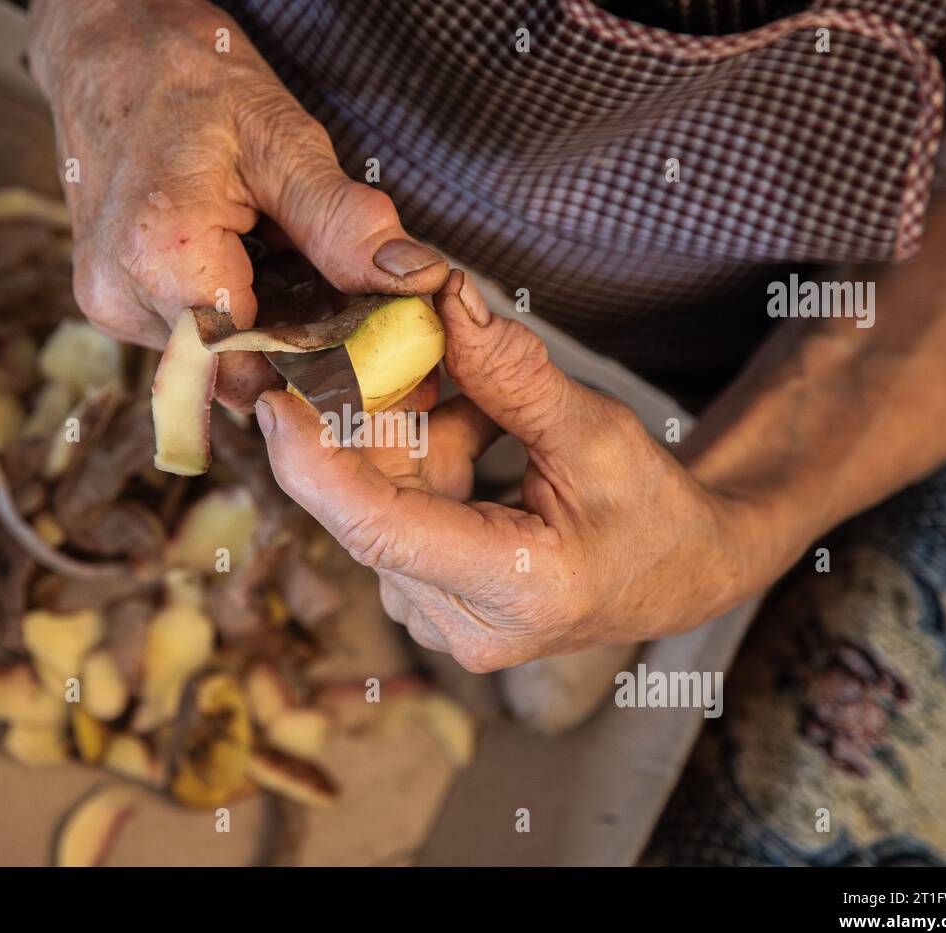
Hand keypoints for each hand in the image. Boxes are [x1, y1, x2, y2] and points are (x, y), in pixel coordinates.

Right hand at [28, 0, 447, 408]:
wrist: (109, 49)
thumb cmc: (194, 80)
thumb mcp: (284, 141)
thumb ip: (344, 224)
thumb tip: (415, 280)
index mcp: (165, 259)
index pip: (257, 368)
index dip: (318, 363)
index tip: (365, 337)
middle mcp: (125, 298)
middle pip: (236, 371)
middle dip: (294, 340)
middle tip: (330, 283)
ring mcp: (111, 306)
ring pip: (213, 360)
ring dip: (261, 324)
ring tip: (277, 254)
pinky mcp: (111, 304)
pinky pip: (188, 337)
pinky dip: (229, 310)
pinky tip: (243, 258)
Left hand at [254, 271, 760, 671]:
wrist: (672, 573)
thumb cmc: (650, 510)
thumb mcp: (596, 432)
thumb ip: (511, 373)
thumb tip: (441, 295)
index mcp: (516, 587)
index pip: (380, 529)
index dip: (313, 463)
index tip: (273, 399)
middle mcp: (461, 623)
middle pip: (370, 501)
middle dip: (375, 412)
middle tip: (396, 331)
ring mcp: (436, 618)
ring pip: (377, 498)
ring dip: (410, 432)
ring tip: (481, 402)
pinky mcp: (422, 599)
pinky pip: (389, 508)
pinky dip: (419, 456)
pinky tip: (474, 431)